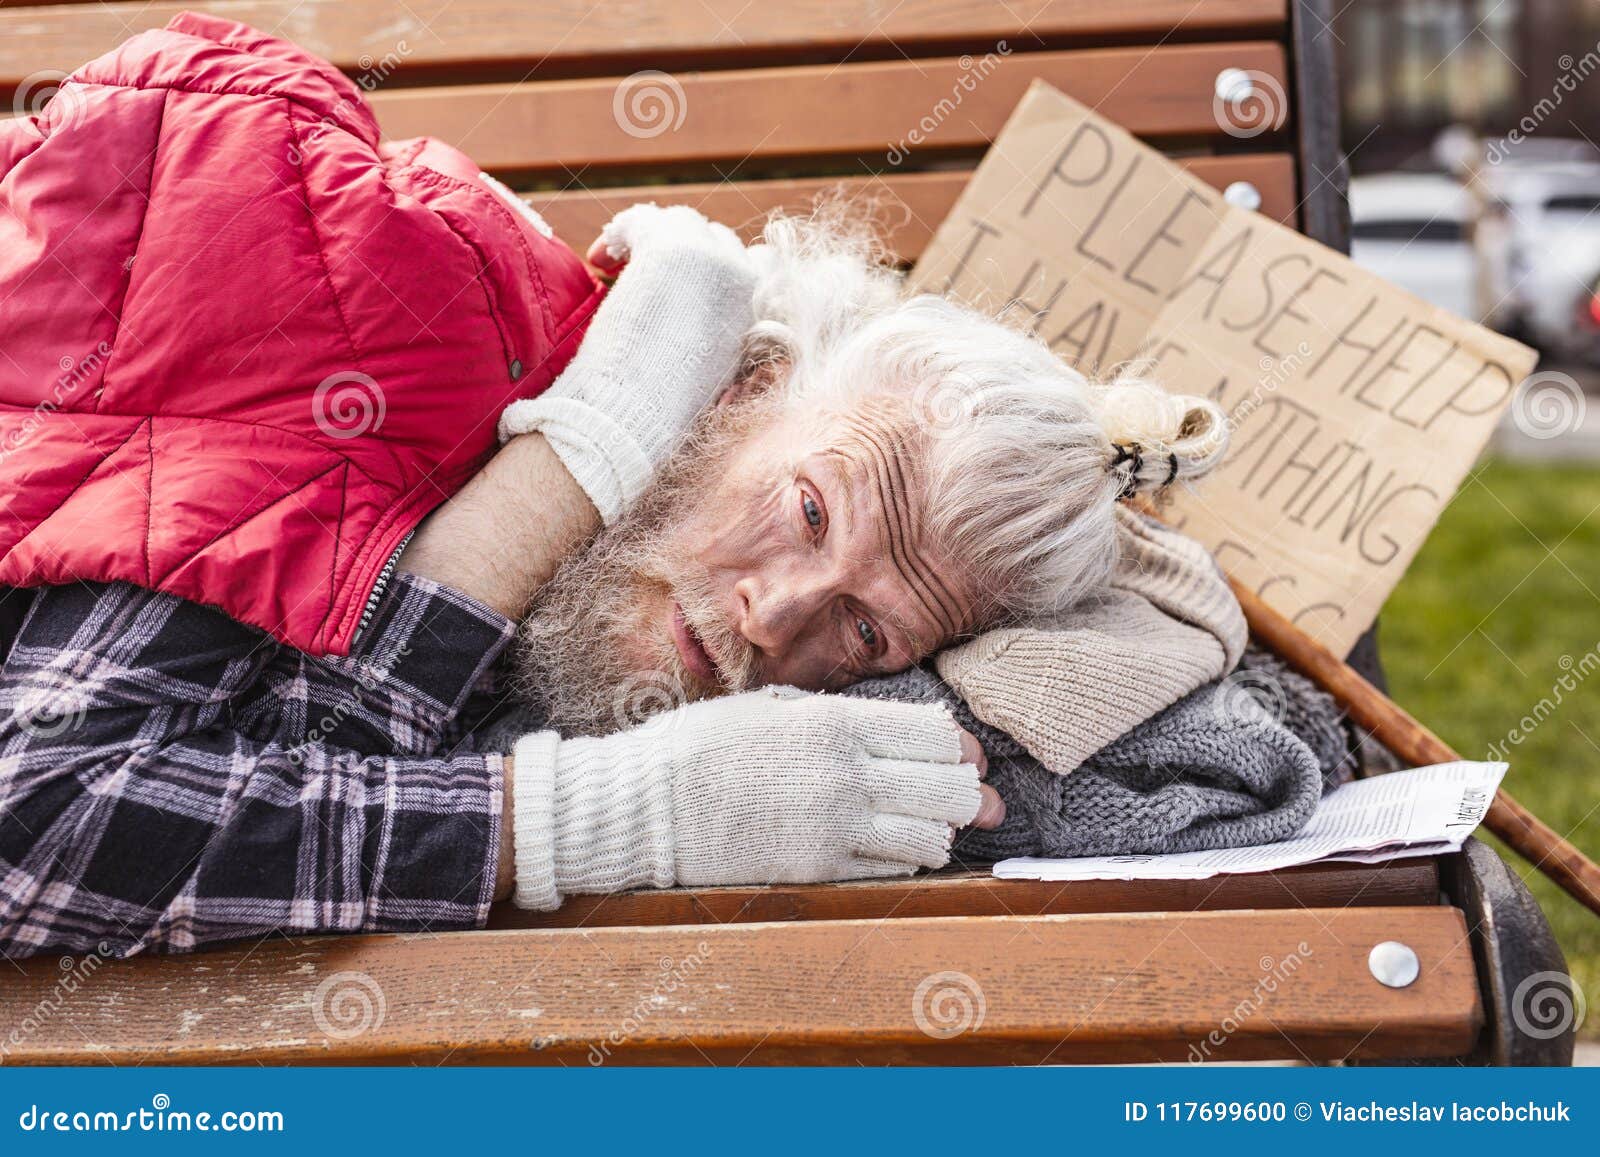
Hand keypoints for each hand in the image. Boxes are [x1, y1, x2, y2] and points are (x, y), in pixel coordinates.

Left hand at [499, 203, 758, 522]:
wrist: (634, 419)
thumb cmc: (661, 412)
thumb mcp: (712, 372)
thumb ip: (719, 336)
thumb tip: (702, 316)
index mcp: (759, 316)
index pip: (760, 263)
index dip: (719, 265)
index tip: (683, 284)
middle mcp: (746, 285)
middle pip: (719, 238)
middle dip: (684, 248)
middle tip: (643, 270)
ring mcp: (714, 263)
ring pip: (684, 222)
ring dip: (652, 236)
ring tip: (617, 263)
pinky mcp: (675, 251)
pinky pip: (643, 219)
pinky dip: (621, 232)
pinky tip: (602, 259)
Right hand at [509, 686, 1001, 907]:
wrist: (644, 807)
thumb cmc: (701, 747)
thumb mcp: (772, 706)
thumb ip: (837, 716)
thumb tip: (897, 728)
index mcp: (834, 723)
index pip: (934, 734)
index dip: (960, 747)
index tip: (964, 755)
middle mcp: (844, 776)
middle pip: (948, 788)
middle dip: (969, 792)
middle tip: (973, 796)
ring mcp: (834, 829)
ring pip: (931, 836)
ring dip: (940, 830)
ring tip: (931, 824)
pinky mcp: (818, 872)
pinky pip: (891, 869)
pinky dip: (905, 858)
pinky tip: (892, 846)